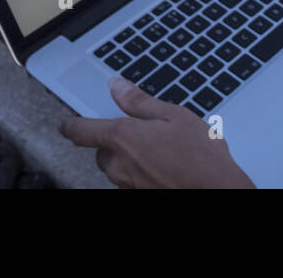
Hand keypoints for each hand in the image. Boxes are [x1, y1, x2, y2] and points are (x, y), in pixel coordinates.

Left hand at [60, 77, 255, 187]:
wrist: (216, 190)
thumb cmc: (199, 154)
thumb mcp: (173, 115)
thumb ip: (140, 102)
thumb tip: (116, 86)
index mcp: (122, 137)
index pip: (79, 131)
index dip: (69, 124)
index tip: (66, 120)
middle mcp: (118, 164)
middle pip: (101, 150)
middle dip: (115, 140)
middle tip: (143, 132)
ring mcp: (126, 184)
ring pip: (115, 167)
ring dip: (127, 157)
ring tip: (159, 150)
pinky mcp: (137, 196)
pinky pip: (129, 181)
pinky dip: (140, 171)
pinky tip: (164, 166)